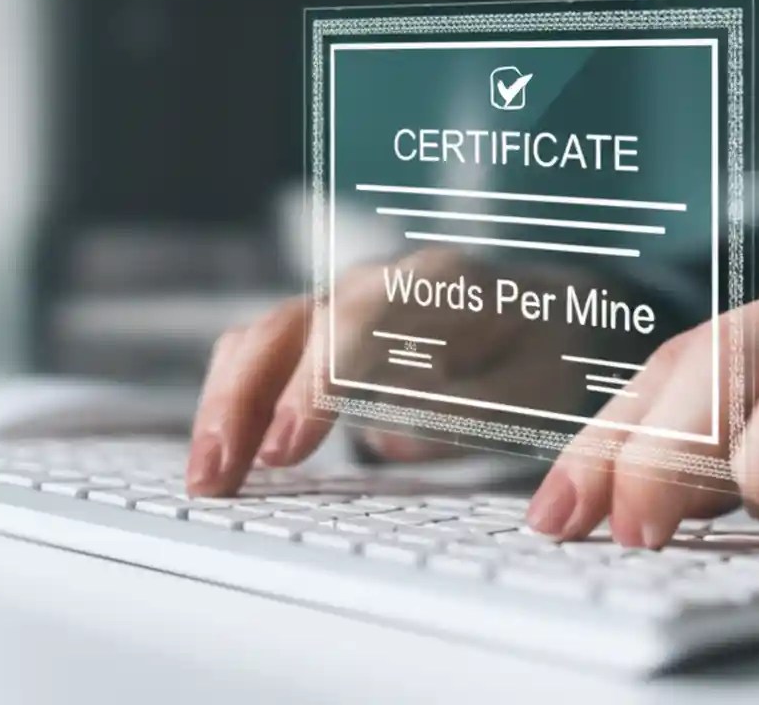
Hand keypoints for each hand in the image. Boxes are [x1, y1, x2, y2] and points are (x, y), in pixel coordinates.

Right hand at [186, 248, 608, 494]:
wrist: (551, 310)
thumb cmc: (547, 349)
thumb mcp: (538, 382)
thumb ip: (469, 406)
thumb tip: (384, 442)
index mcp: (438, 284)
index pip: (358, 322)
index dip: (316, 385)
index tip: (289, 445)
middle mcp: (376, 283)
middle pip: (288, 326)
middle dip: (244, 401)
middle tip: (219, 474)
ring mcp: (341, 303)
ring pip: (260, 337)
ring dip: (223, 405)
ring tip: (207, 476)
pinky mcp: (321, 332)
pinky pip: (259, 352)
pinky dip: (231, 400)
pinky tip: (221, 451)